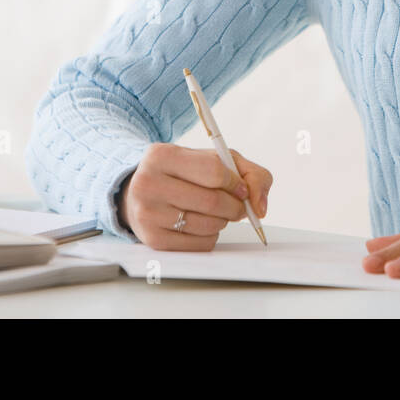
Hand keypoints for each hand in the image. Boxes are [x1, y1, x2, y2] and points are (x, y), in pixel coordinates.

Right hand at [118, 142, 270, 250]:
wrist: (139, 192)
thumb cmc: (182, 174)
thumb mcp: (211, 159)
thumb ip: (248, 173)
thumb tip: (260, 206)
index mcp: (162, 155)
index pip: (214, 171)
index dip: (236, 183)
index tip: (241, 189)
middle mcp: (149, 183)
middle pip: (212, 201)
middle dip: (235, 207)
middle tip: (238, 206)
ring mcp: (147, 213)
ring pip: (208, 225)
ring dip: (223, 222)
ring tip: (217, 213)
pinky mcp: (152, 239)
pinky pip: (199, 243)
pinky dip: (211, 236)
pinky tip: (203, 225)